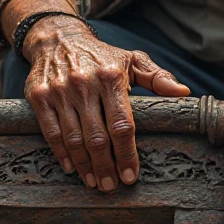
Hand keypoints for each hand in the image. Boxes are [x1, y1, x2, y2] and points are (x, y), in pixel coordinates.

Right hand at [23, 17, 189, 192]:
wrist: (58, 37)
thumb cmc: (101, 55)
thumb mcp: (132, 60)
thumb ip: (158, 78)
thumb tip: (184, 94)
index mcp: (111, 76)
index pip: (122, 124)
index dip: (127, 154)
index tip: (131, 175)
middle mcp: (84, 84)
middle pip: (97, 137)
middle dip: (106, 167)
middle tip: (112, 186)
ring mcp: (60, 91)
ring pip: (74, 138)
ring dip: (85, 166)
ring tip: (95, 182)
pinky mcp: (39, 97)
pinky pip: (51, 132)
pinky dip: (62, 153)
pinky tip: (72, 167)